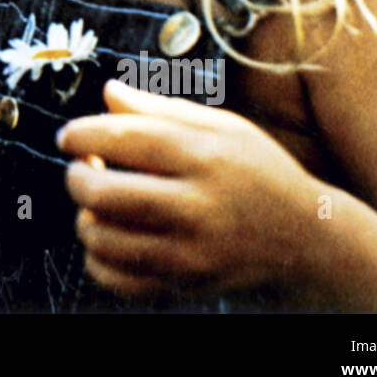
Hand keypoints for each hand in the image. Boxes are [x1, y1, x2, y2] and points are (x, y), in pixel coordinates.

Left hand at [56, 79, 317, 299]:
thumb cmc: (260, 173)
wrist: (308, 241)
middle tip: (81, 170)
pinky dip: (98, 260)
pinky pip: (117, 280)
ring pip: (104, 239)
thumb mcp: (223, 128)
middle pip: (105, 193)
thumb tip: (107, 91)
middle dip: (77, 178)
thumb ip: (161, 110)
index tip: (68, 136)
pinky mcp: (186, 285)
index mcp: (206, 157)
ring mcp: (192, 252)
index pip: (125, 138)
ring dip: (85, 217)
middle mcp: (198, 207)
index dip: (83, 134)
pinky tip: (110, 237)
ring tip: (98, 204)